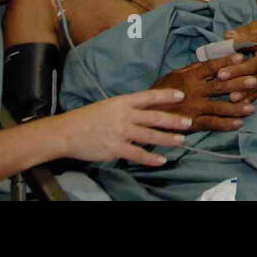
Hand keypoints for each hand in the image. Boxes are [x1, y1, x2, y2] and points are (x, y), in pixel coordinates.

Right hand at [55, 88, 193, 166]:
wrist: (67, 132)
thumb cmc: (87, 118)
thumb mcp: (109, 106)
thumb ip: (127, 108)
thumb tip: (145, 111)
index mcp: (123, 102)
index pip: (149, 97)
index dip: (166, 96)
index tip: (181, 96)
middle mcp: (125, 116)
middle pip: (154, 117)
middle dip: (173, 120)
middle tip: (189, 122)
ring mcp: (121, 132)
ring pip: (150, 136)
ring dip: (167, 139)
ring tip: (181, 141)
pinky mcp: (116, 149)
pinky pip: (138, 154)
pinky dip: (151, 158)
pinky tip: (161, 160)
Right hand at [151, 60, 255, 130]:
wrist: (146, 114)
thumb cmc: (162, 92)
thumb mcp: (175, 75)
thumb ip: (192, 69)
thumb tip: (209, 59)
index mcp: (189, 76)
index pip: (211, 66)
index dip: (226, 61)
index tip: (241, 56)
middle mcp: (193, 91)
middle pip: (219, 86)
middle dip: (238, 83)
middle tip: (255, 81)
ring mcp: (193, 108)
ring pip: (219, 106)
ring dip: (237, 107)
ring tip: (253, 108)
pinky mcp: (192, 123)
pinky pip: (211, 123)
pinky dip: (225, 124)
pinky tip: (238, 124)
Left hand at [218, 19, 256, 102]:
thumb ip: (243, 33)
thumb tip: (228, 36)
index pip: (250, 60)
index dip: (236, 67)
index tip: (221, 73)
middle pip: (253, 74)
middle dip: (237, 80)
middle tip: (222, 84)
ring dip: (245, 93)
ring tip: (232, 99)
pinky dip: (253, 98)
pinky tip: (243, 105)